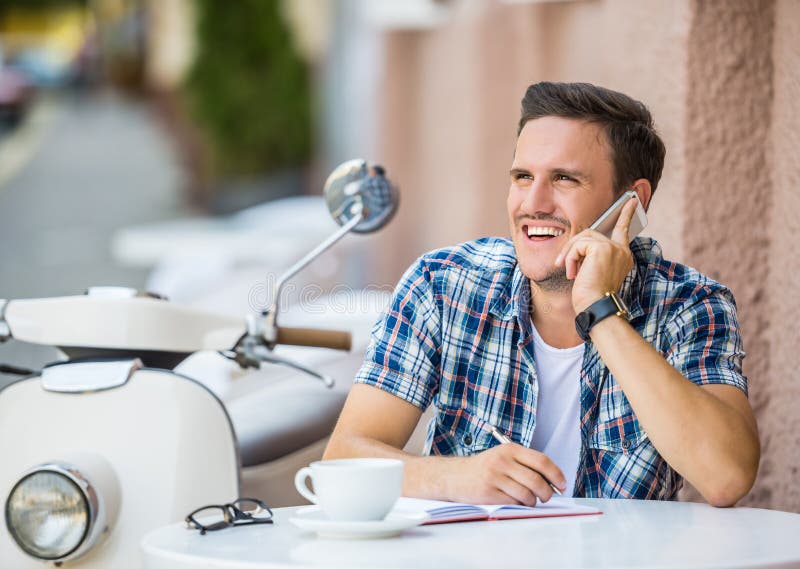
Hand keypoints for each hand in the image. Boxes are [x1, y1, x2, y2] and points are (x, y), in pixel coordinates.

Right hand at [442, 444, 566, 504]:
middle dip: (547, 493)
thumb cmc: (485, 468)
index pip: (542, 461)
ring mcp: (495, 477)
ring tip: (529, 500)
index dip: (556, 475)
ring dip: (533, 501)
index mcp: (510, 449)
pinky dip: (519, 505)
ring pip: (527, 495)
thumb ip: (526, 465)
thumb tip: (553, 481)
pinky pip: (514, 503)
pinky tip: (515, 502)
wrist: (455, 476)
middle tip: (547, 497)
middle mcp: (503, 461)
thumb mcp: (504, 457)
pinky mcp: (488, 493)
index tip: (562, 484)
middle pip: (537, 480)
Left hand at [555, 196, 637, 312]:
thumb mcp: (592, 271)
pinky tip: (572, 272)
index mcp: (623, 255)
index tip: (632, 200)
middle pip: (591, 233)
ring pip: (582, 238)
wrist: (595, 305)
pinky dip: (571, 257)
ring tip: (569, 271)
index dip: (626, 214)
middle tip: (563, 263)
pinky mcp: (602, 248)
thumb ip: (591, 255)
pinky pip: (578, 245)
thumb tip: (578, 244)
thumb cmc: (592, 295)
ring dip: (570, 254)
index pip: (623, 229)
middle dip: (574, 247)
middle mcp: (621, 250)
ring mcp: (613, 248)